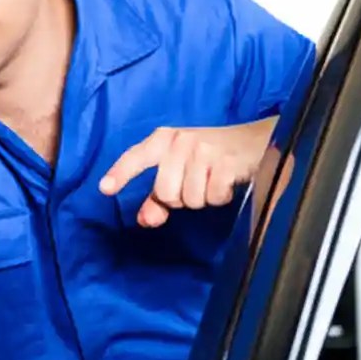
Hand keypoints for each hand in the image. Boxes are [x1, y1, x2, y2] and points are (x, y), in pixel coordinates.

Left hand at [98, 122, 271, 226]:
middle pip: (165, 191)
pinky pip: (212, 197)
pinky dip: (220, 196)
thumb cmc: (211, 157)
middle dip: (179, 198)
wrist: (256, 141)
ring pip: (189, 198)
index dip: (121, 174)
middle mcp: (181, 141)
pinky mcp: (226, 162)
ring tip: (213, 180)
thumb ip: (158, 197)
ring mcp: (204, 150)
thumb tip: (145, 220)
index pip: (137, 157)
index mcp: (164, 139)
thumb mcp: (181, 170)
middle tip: (195, 184)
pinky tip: (227, 182)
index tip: (105, 189)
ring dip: (203, 197)